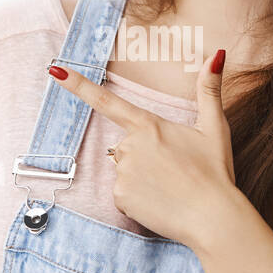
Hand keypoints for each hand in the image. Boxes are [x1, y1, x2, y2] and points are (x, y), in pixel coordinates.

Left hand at [46, 49, 242, 248]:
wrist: (212, 217)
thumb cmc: (215, 172)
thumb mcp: (214, 128)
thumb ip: (209, 90)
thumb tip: (217, 55)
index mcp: (149, 124)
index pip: (105, 100)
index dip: (77, 84)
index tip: (55, 70)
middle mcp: (129, 145)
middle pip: (127, 147)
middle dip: (145, 158)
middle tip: (174, 171)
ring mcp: (122, 172)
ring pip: (125, 172)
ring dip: (142, 180)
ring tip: (170, 189)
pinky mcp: (119, 197)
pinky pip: (123, 196)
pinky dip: (138, 200)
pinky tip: (159, 203)